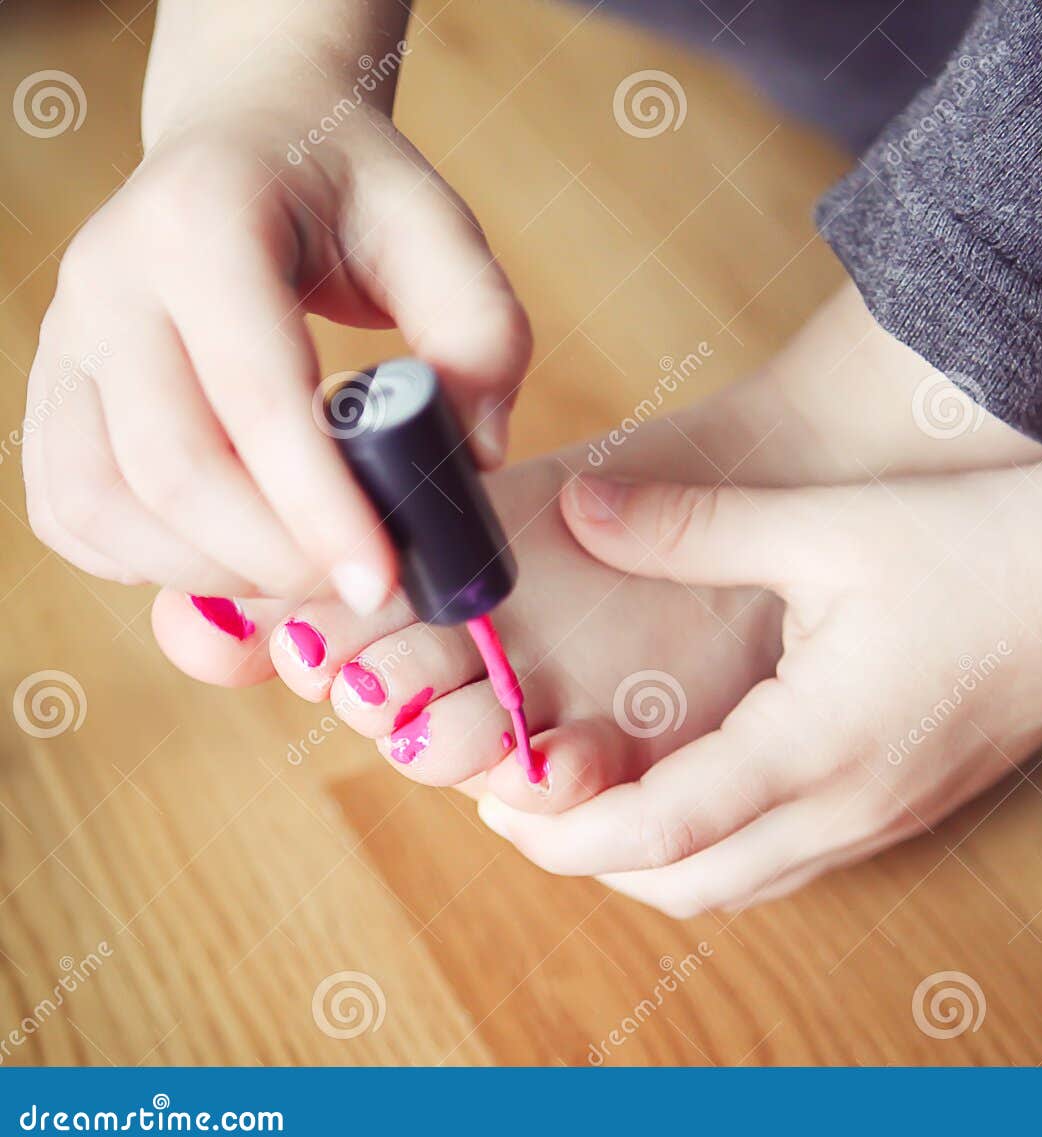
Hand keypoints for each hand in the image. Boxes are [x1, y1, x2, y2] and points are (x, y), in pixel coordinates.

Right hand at [23, 92, 530, 608]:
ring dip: (210, 573)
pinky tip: (228, 555)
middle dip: (274, 558)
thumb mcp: (441, 234)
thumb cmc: (354, 194)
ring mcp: (66, 334)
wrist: (252, 141)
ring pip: (102, 505)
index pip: (256, 395)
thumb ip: (483, 336)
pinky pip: (70, 510)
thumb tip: (475, 460)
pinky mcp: (54, 386)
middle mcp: (109, 276)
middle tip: (362, 586)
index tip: (384, 579)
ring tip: (303, 572)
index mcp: (205, 221)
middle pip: (171, 469)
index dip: (319, 506)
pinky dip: (145, 563)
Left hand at [475, 467, 1041, 915]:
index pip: (664, 829)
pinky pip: (784, 864)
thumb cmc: (980, 546)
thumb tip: (584, 508)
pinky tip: (686, 788)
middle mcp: (849, 806)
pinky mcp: (900, 811)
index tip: (499, 795)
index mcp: (821, 743)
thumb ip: (693, 524)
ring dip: (650, 861)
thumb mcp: (825, 526)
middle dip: (589, 858)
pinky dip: (714, 849)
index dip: (565, 826)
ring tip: (586, 797)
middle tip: (522, 800)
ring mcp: (882, 821)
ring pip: (737, 888)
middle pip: (688, 885)